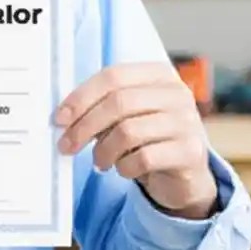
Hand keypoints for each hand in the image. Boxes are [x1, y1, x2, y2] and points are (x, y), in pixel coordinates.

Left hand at [54, 62, 216, 218]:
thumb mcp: (127, 116)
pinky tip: (124, 169)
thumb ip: (101, 108)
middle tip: (67, 145)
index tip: (59, 118)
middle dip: (85, 126)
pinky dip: (124, 167)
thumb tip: (64, 117)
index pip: (113, 76)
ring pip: (129, 132)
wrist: (186, 175)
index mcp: (159, 74)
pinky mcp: (190, 152)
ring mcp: (187, 122)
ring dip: (104, 151)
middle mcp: (177, 93)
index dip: (81, 97)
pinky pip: (144, 158)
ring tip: (99, 160)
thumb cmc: (149, 139)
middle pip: (119, 103)